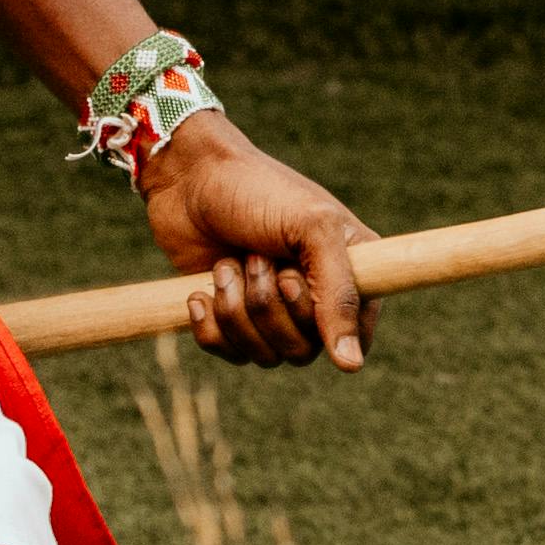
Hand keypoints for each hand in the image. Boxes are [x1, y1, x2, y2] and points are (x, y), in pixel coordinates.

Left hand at [138, 117, 375, 369]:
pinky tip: (198, 291)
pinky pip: (229, 353)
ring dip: (236, 311)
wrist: (188, 179)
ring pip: (264, 356)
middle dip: (267, 306)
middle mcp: (315, 296)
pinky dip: (210, 325)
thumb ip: (340, 294)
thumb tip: (352, 365)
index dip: (321, 321)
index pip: (356, 336)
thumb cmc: (258, 191)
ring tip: (225, 265)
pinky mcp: (232, 319)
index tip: (290, 278)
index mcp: (351, 271)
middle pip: (303, 351)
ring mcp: (272, 311)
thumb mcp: (312, 229)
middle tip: (253, 257)